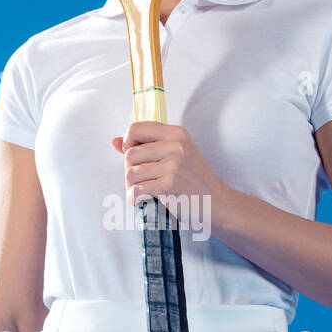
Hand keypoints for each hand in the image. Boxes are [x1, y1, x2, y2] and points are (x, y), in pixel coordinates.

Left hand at [110, 120, 230, 222]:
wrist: (217, 203)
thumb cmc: (194, 181)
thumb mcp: (176, 155)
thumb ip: (146, 146)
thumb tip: (114, 142)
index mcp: (176, 133)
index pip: (135, 128)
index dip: (127, 144)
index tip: (134, 157)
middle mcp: (175, 145)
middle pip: (130, 154)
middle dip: (131, 171)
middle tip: (144, 181)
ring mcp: (174, 164)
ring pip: (131, 173)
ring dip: (132, 187)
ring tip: (145, 192)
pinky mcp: (170, 184)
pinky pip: (137, 190)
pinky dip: (135, 199)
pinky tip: (144, 201)